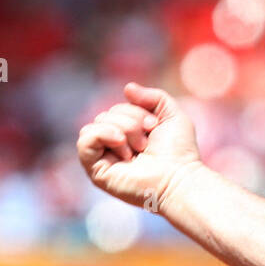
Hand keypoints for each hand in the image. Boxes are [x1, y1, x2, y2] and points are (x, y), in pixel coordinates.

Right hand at [77, 82, 202, 212]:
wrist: (179, 178)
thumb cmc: (180, 150)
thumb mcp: (171, 114)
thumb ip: (154, 97)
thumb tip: (127, 88)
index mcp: (128, 134)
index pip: (117, 109)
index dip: (137, 111)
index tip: (155, 126)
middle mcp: (113, 146)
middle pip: (105, 114)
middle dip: (131, 121)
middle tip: (148, 141)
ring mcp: (103, 158)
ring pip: (94, 124)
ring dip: (121, 129)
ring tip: (138, 148)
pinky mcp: (96, 170)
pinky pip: (84, 140)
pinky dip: (103, 134)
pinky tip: (122, 144)